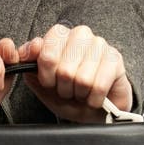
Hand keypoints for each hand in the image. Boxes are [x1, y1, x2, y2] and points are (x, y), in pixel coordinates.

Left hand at [17, 24, 132, 123]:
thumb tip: (27, 49)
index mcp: (59, 35)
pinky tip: (94, 97)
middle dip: (63, 88)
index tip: (49, 83)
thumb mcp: (40, 82)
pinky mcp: (116, 59)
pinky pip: (98, 85)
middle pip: (63, 69)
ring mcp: (100, 45)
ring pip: (81, 79)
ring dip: (79, 94)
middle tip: (68, 90)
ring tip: (81, 92)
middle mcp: (80, 34)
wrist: (94, 110)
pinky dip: (93, 99)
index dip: (45, 74)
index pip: (45, 49)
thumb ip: (28, 64)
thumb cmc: (67, 93)